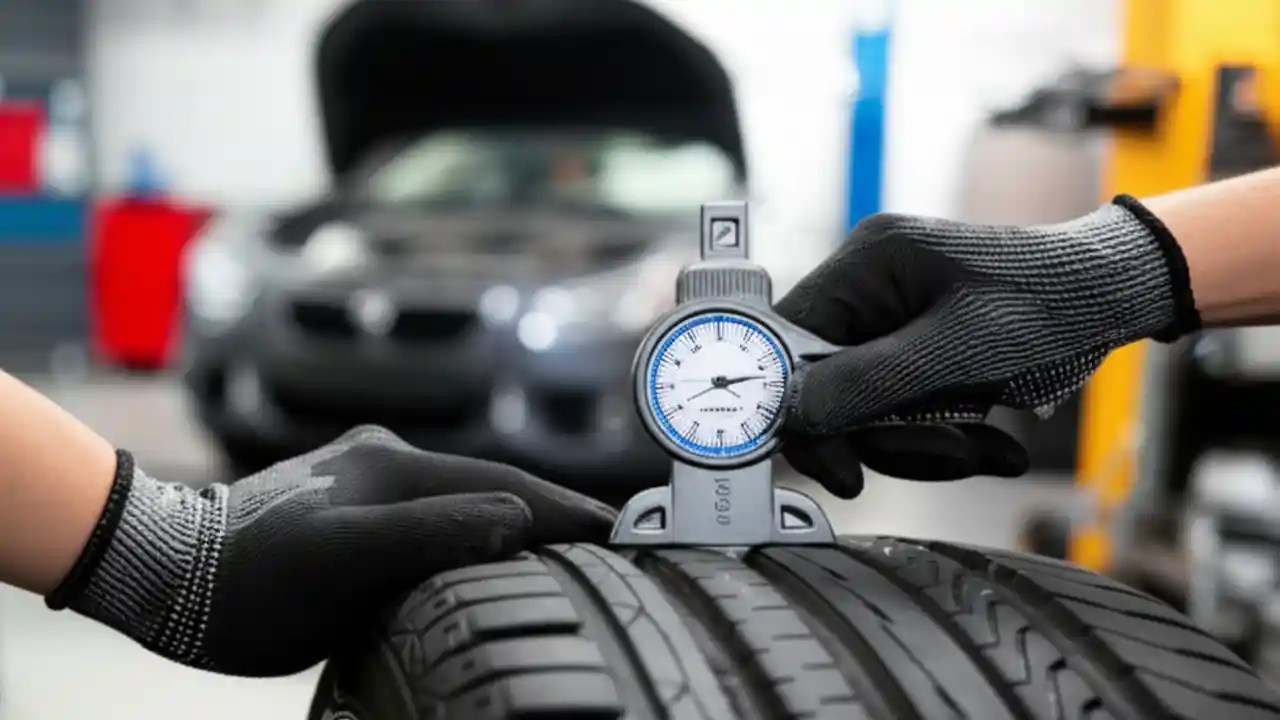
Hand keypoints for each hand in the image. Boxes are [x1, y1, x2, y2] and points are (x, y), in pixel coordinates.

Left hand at [46, 425, 615, 676]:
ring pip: (467, 498)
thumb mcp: (336, 560)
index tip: (621, 531)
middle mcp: (388, 460)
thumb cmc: (244, 579)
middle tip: (610, 542)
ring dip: (518, 518)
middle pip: (493, 485)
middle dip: (553, 511)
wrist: (164, 571)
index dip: (564, 512)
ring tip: (566, 547)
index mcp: (393, 467)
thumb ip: (425, 533)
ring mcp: (369, 479)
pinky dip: (476, 529)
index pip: (503, 486)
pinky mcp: (352, 503)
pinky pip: (436, 513)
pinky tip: (492, 547)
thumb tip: (516, 518)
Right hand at [775, 195, 1199, 497]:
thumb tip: (793, 413)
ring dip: (924, 443)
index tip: (839, 465)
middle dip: (886, 435)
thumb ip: (869, 380)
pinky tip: (993, 445)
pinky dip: (945, 435)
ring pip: (868, 405)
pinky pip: (904, 406)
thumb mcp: (958, 349)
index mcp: (866, 262)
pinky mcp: (918, 347)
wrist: (1119, 295)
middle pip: (830, 384)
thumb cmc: (1050, 302)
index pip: (787, 340)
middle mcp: (869, 286)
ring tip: (987, 453)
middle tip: (948, 458)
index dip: (800, 407)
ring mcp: (892, 317)